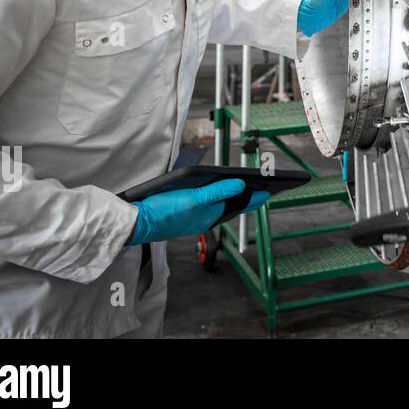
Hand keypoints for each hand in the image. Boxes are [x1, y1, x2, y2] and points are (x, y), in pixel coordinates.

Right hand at [126, 178, 268, 245]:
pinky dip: (219, 201)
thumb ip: (218, 192)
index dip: (256, 197)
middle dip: (249, 198)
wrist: (137, 223)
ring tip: (247, 192)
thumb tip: (241, 185)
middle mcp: (206, 219)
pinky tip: (219, 197)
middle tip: (264, 190)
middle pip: (233, 206)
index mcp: (211, 216)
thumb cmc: (164, 211)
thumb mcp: (194, 199)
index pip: (240, 205)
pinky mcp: (185, 216)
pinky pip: (209, 208)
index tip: (271, 190)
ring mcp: (195, 219)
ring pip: (222, 208)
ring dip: (235, 199)